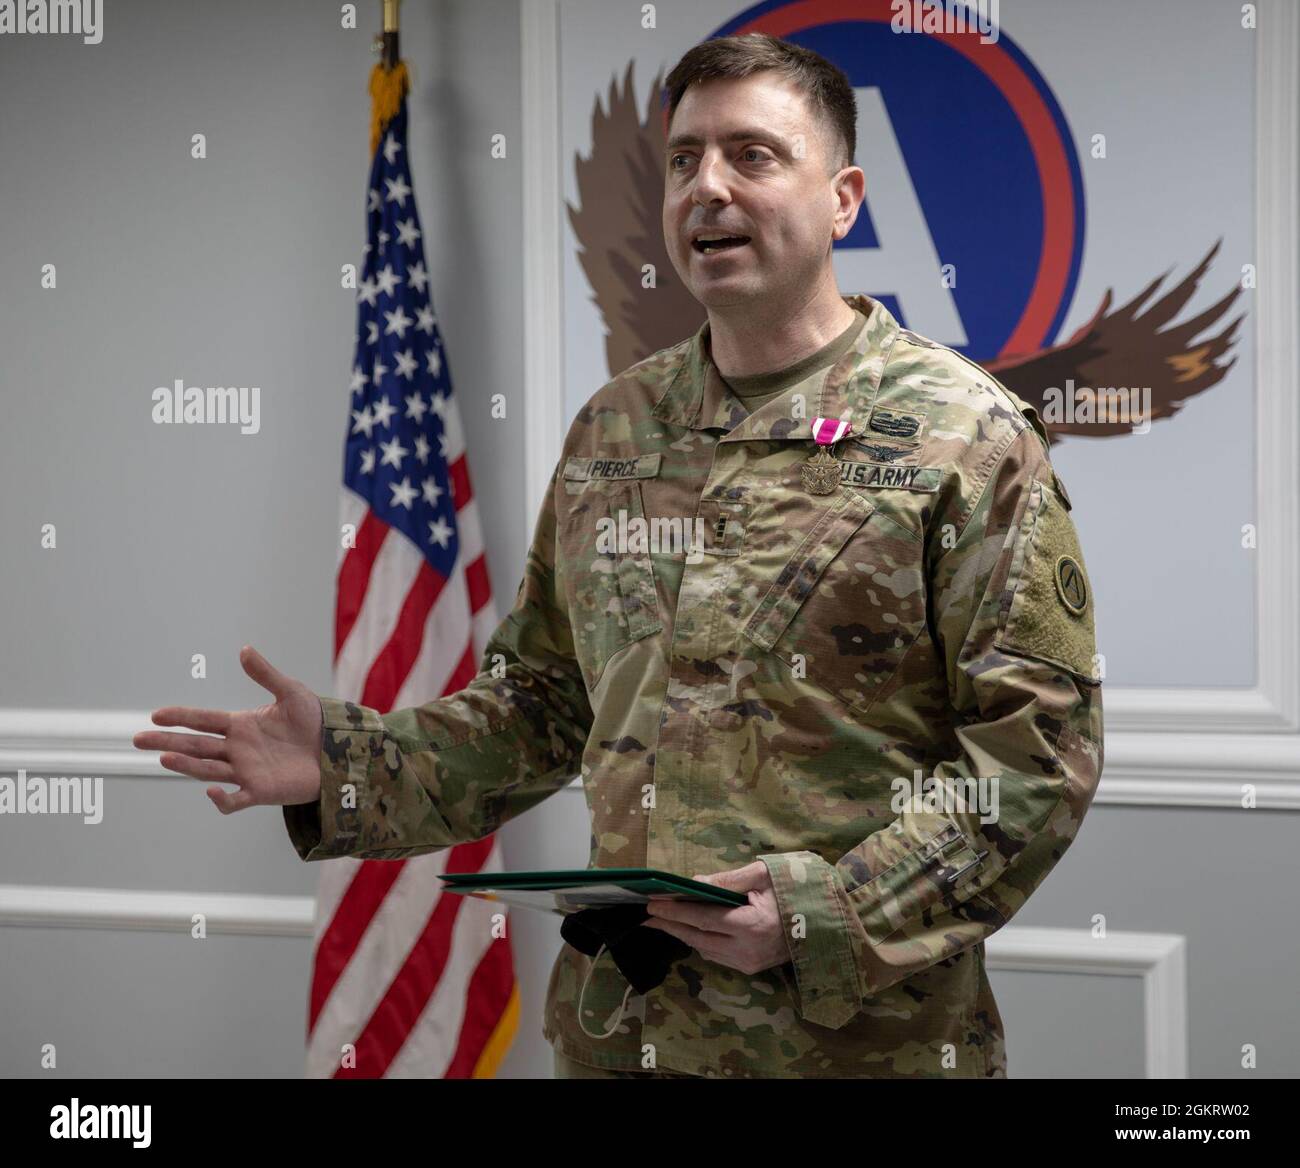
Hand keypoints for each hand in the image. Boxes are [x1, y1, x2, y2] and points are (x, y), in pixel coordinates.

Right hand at [132, 645, 323, 813]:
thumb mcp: (291, 693)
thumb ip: (266, 674)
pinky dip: (222, 800)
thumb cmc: (315, 721)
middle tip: (139, 739)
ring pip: (208, 769)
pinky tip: (212, 792)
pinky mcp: (260, 792)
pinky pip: (235, 800)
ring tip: (164, 757)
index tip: (156, 715)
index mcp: (240, 725)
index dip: (180, 717)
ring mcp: (246, 771)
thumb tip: (244, 650)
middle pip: (196, 745)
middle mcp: (237, 749)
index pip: (203, 720)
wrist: (337, 750)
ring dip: (186, 765)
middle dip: (167, 741)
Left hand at [642, 861, 790, 975]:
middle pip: (698, 937)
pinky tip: (688, 928)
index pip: (703, 919)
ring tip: (661, 919)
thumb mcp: (763, 875)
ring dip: (682, 933)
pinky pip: (717, 955)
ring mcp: (749, 963)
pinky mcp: (751, 968)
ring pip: (705, 949)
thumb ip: (727, 881)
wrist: (825, 919)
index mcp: (751, 925)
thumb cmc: (795, 890)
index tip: (652, 903)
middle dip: (670, 924)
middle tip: (646, 913)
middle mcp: (748, 950)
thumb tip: (694, 884)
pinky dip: (700, 941)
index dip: (675, 911)